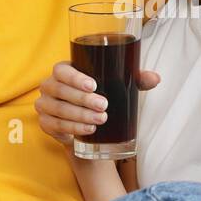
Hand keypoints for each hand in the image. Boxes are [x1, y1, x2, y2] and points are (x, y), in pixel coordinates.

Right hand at [36, 61, 159, 148]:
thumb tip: (155, 78)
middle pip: (59, 90)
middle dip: (82, 99)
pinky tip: (87, 130)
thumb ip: (135, 80)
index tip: (94, 85)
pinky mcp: (45, 123)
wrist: (88, 126)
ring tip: (100, 120)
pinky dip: (71, 128)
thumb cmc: (101, 97)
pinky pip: (55, 126)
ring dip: (78, 115)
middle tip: (103, 106)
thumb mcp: (117, 87)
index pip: (62, 70)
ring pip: (58, 109)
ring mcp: (44, 105)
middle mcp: (49, 86)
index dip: (75, 77)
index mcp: (64, 71)